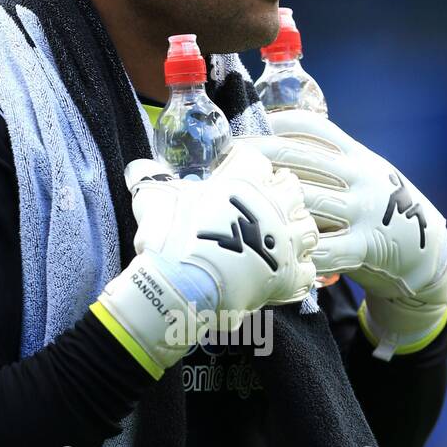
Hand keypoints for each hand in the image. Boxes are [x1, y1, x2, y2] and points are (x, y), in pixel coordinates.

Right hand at [92, 140, 318, 374]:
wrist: (180, 287)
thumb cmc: (167, 239)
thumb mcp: (152, 199)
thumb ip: (149, 179)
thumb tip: (138, 169)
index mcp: (243, 181)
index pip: (256, 160)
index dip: (245, 167)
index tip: (234, 178)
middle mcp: (272, 205)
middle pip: (292, 187)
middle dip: (279, 194)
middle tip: (260, 207)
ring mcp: (285, 241)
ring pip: (308, 227)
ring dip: (295, 231)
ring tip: (278, 239)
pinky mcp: (289, 275)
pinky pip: (308, 271)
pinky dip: (298, 273)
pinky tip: (282, 274)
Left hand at [253, 109, 446, 356]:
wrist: (424, 249)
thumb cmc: (378, 211)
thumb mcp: (365, 176)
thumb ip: (332, 164)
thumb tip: (277, 146)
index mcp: (359, 156)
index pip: (315, 128)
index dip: (279, 124)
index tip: (251, 131)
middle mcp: (362, 178)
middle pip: (301, 159)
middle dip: (261, 158)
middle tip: (230, 163)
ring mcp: (365, 212)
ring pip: (308, 200)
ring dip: (271, 201)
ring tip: (240, 203)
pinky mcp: (367, 246)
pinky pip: (326, 249)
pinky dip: (299, 249)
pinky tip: (274, 248)